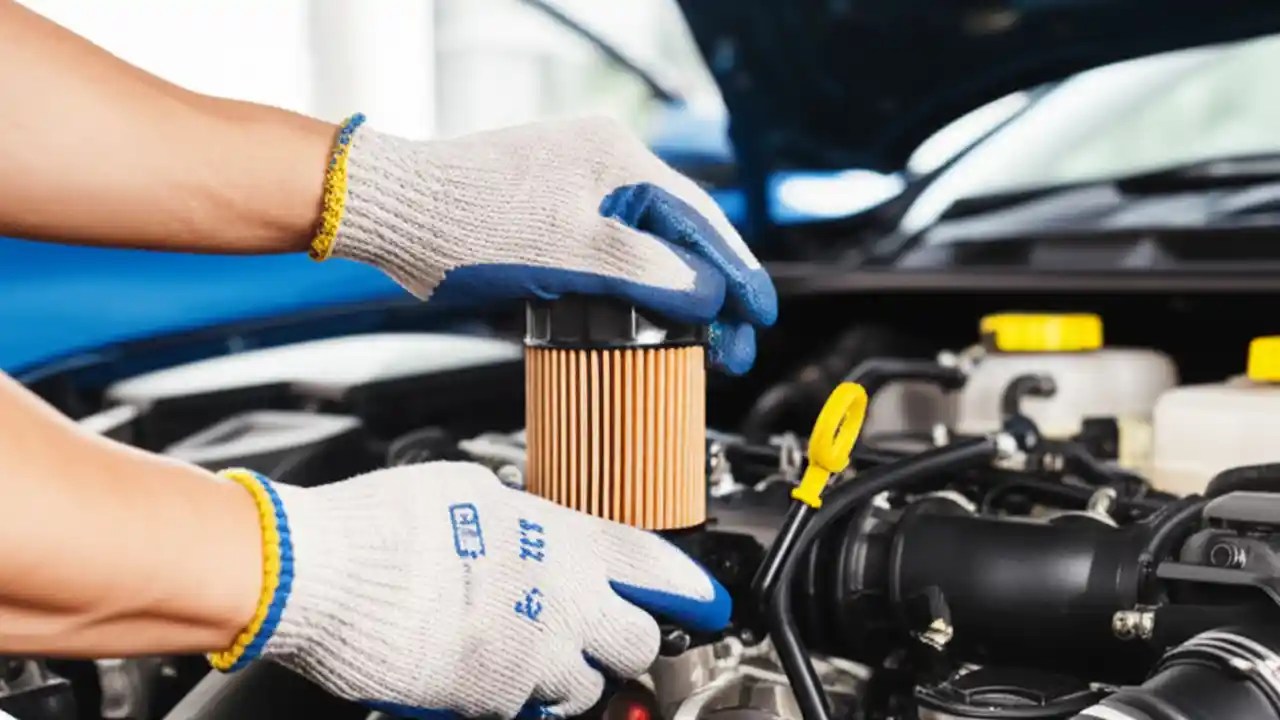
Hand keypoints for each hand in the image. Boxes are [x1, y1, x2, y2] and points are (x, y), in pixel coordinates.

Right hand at [215, 463, 729, 717]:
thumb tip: (531, 528)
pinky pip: (528, 709)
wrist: (324, 573)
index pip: (651, 562)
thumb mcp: (466, 491)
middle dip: (631, 640)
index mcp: (557, 538)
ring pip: (589, 688)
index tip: (710, 602)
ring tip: (536, 652)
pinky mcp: (490, 701)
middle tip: (605, 633)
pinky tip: (489, 669)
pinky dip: (520, 697)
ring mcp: (527, 656)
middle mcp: (557, 600)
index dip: (690, 585)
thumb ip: (520, 518)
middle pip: (639, 639)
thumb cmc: (384, 523)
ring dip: (575, 675)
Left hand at [324, 116, 776, 374]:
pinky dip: (637, 292)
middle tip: (734, 345)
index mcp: (616, 158)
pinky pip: (612, 257)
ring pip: (647, 249)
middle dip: (712, 293)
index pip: (698, 218)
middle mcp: (601, 169)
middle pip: (679, 235)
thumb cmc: (466, 220)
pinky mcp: (549, 221)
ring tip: (702, 344)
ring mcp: (574, 194)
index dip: (735, 271)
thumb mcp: (569, 251)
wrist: (394, 215)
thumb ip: (646, 272)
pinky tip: (649, 323)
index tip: (759, 313)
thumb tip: (707, 293)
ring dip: (676, 297)